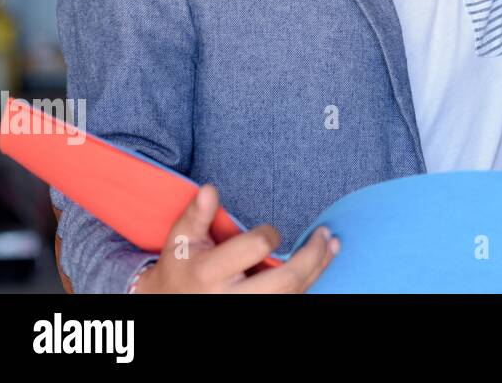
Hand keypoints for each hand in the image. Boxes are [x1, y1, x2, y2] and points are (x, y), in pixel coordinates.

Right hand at [134, 183, 338, 292]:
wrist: (169, 303)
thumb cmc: (180, 267)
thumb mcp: (180, 240)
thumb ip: (196, 215)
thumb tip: (209, 189)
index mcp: (209, 273)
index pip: (254, 249)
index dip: (270, 235)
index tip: (272, 231)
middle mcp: (231, 297)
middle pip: (285, 281)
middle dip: (311, 256)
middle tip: (325, 234)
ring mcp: (245, 308)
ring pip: (293, 294)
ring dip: (319, 268)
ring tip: (332, 245)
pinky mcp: (258, 311)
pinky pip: (291, 300)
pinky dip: (309, 281)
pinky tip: (321, 264)